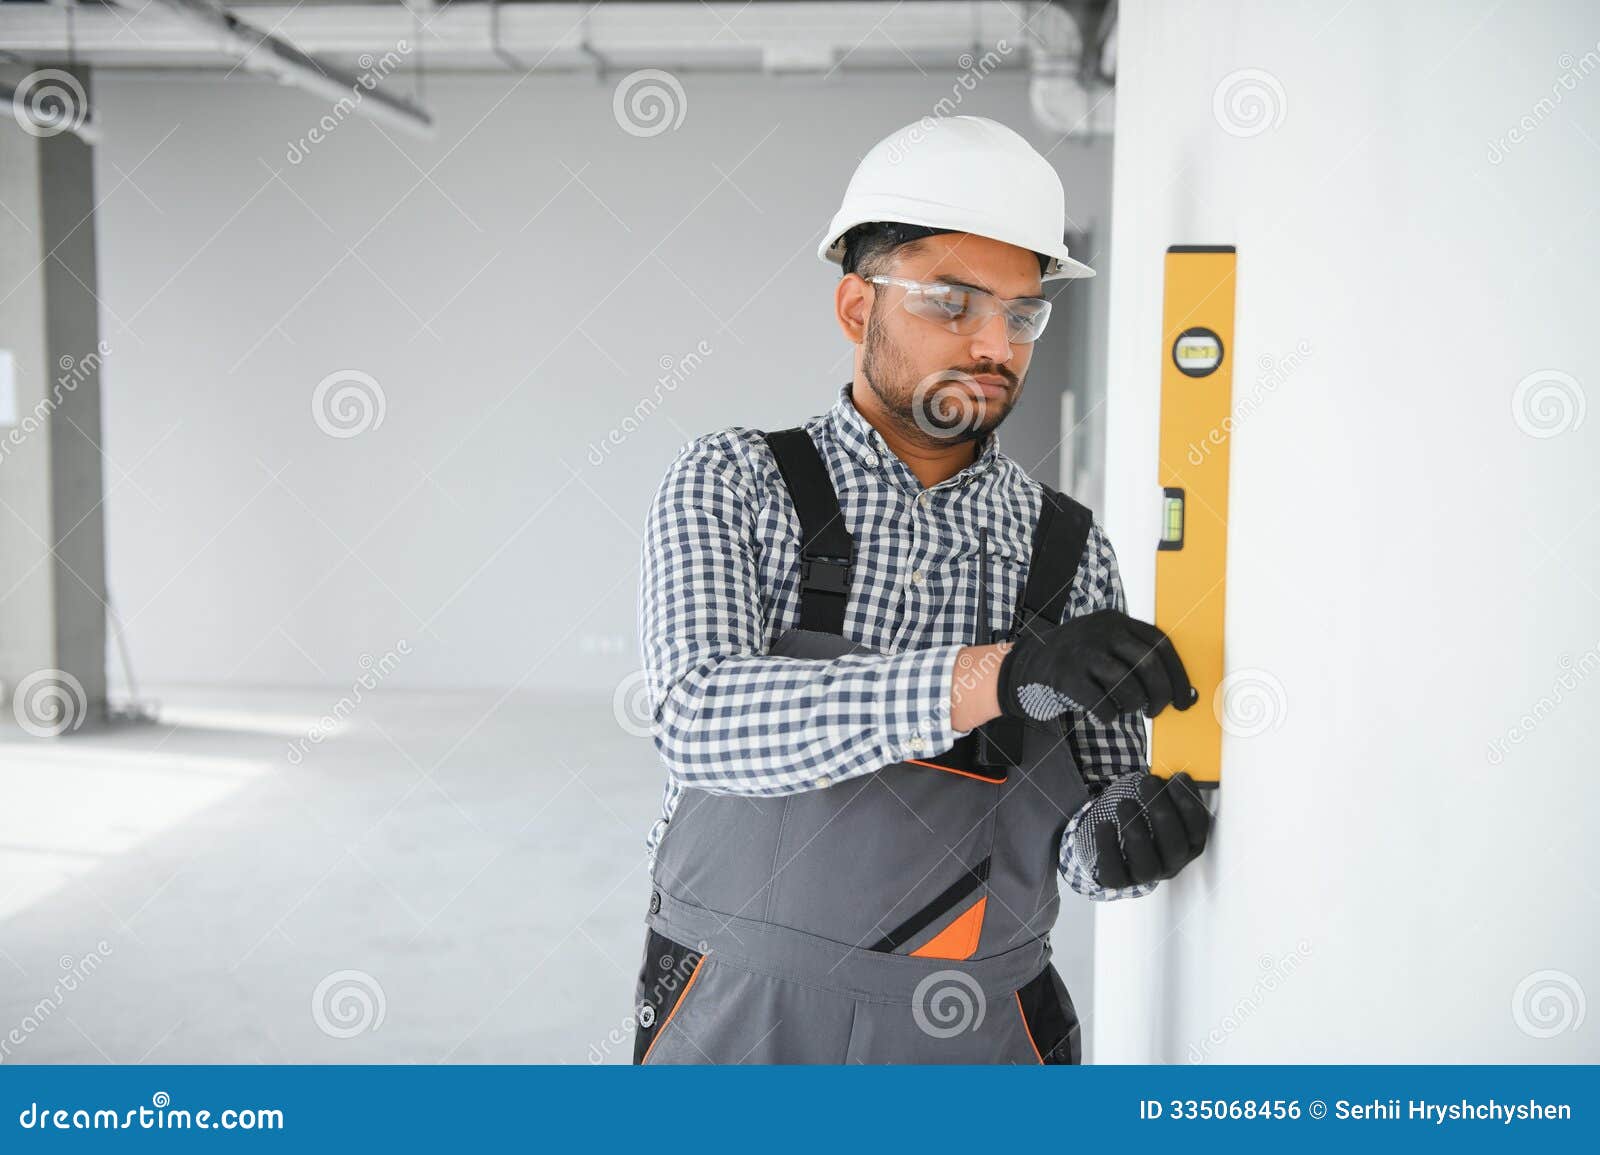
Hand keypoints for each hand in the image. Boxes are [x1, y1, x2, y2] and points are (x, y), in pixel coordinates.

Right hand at [996, 609, 1195, 722]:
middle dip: (1161, 694)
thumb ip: (1136, 657)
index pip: (1161, 644)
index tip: (1185, 699)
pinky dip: (1110, 716)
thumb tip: (1179, 690)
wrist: (1024, 665)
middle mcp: (1101, 631)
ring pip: (1127, 684)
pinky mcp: (1065, 676)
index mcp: (1116, 620)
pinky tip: (1106, 716)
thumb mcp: (1104, 644)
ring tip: (1129, 709)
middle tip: (1157, 710)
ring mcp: (1081, 652)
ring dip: (1135, 705)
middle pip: (1148, 663)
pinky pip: (1101, 703)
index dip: (1178, 675)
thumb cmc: (1075, 661)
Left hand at [1089, 772, 1210, 887]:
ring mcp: (1146, 875)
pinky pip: (1115, 871)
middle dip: (1162, 811)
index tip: (1177, 776)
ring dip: (1136, 830)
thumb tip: (1170, 772)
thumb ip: (1168, 791)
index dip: (1189, 801)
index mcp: (1189, 844)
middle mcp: (1172, 864)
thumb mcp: (1160, 804)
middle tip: (1148, 782)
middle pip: (1174, 846)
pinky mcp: (1120, 880)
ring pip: (1147, 864)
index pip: (1198, 828)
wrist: (1117, 847)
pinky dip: (1108, 847)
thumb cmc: (1144, 819)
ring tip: (1124, 803)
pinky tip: (1104, 824)